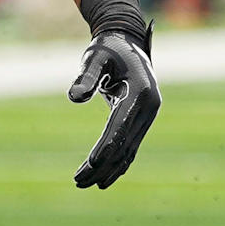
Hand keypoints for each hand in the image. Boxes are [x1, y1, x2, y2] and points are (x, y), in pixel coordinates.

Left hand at [66, 0, 157, 189]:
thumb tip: (75, 97)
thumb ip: (86, 76)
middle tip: (79, 181)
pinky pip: (130, 148)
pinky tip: (102, 179)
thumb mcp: (94, 57)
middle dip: (102, 165)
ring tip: (83, 183)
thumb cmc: (107, 48)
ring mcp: (148, 116)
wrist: (125, 42)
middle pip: (125, 145)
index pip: (121, 127)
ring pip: (128, 151)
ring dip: (108, 170)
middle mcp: (150, 108)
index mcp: (141, 93)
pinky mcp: (142, 121)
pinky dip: (116, 164)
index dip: (105, 147)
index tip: (90, 164)